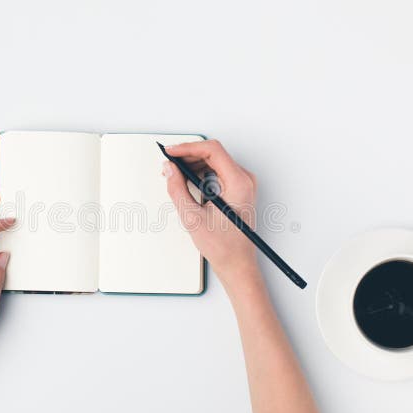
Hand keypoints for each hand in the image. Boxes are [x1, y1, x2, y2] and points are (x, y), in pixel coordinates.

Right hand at [162, 140, 260, 286]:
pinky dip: (200, 172)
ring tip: (175, 174)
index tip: (170, 152)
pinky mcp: (238, 189)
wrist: (237, 264)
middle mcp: (244, 180)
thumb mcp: (193, 217)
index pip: (212, 150)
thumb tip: (169, 170)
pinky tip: (187, 181)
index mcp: (238, 183)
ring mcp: (242, 184)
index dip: (188, 148)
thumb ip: (177, 189)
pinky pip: (217, 171)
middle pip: (213, 153)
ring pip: (214, 161)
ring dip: (193, 164)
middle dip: (188, 156)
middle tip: (168, 164)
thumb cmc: (224, 247)